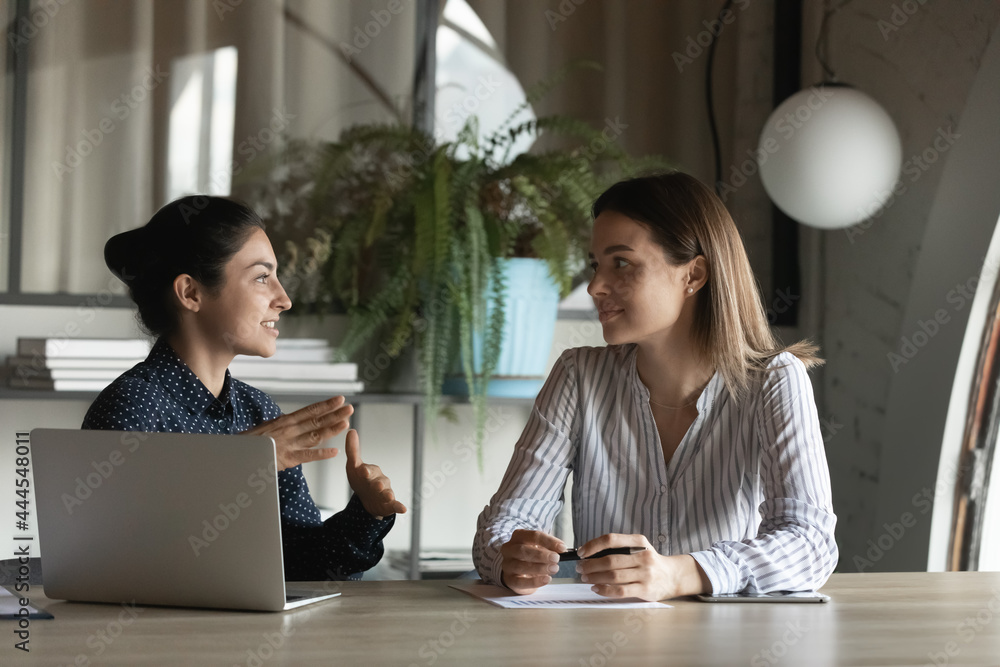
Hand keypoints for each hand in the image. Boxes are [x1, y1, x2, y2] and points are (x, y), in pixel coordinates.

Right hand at [242, 396, 352, 470]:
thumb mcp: (267, 428)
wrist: (235, 454)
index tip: (340, 399)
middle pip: (316, 420)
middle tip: (349, 408)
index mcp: (285, 421)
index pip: (309, 410)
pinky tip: (334, 451)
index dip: (326, 405)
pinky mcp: (286, 458)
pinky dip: (321, 454)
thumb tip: (292, 419)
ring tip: (346, 423)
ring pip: (315, 435)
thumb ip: (282, 425)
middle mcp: (289, 429)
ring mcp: (288, 443)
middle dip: (334, 414)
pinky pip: (307, 456)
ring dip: (332, 429)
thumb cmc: (250, 442)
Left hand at [344, 429, 406, 518]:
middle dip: (378, 483)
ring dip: (388, 494)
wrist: (366, 498)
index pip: (369, 470)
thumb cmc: (360, 479)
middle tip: (377, 485)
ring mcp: (386, 492)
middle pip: (380, 481)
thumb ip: (352, 450)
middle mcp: (380, 480)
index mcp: (371, 471)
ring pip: (387, 492)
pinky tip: (404, 509)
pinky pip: (395, 504)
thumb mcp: (353, 466)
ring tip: (388, 496)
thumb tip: (351, 430)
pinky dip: (399, 506)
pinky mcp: (389, 504)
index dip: (366, 471)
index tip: (362, 471)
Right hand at [500, 529, 565, 594]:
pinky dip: (534, 582)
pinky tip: (546, 579)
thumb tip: (562, 549)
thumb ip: (550, 548)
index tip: (562, 548)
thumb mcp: (540, 548)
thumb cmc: (531, 557)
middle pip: (523, 550)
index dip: (549, 541)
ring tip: (553, 569)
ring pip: (520, 566)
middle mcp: (509, 549)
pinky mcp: (509, 580)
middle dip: (541, 555)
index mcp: (518, 536)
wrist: (519, 572)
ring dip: (539, 568)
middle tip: (556, 559)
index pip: (533, 536)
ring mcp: (507, 565)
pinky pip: (520, 582)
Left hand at [575, 533, 710, 600]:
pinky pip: (620, 591)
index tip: (581, 552)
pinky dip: (605, 590)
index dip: (593, 545)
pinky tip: (596, 588)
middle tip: (579, 567)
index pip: (611, 539)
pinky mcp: (645, 590)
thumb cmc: (650, 561)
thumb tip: (590, 552)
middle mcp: (643, 556)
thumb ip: (620, 548)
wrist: (673, 576)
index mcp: (639, 541)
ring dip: (594, 577)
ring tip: (585, 577)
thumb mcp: (640, 547)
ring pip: (613, 576)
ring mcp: (645, 574)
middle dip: (590, 564)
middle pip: (610, 560)